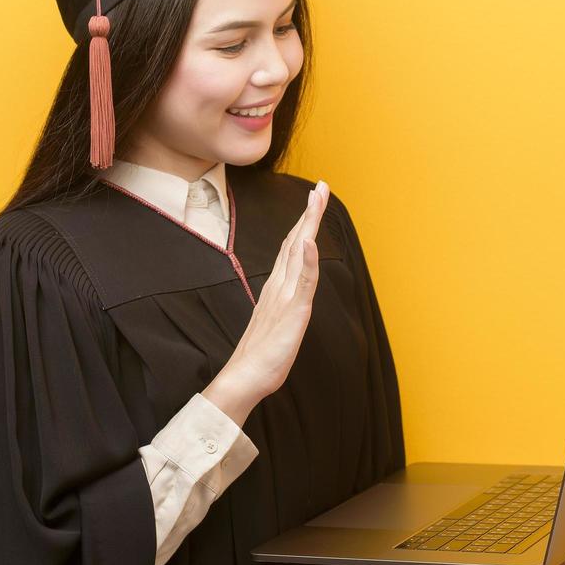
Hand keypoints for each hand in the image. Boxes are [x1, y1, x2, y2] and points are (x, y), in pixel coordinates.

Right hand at [202, 180, 329, 423]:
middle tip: (321, 187)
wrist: (244, 378)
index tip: (313, 200)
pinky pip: (302, 282)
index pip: (292, 248)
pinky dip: (307, 259)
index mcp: (278, 288)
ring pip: (299, 253)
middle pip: (296, 241)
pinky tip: (309, 241)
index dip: (303, 223)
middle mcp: (280, 286)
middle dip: (309, 213)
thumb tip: (288, 294)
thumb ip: (282, 305)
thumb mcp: (277, 324)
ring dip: (309, 224)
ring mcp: (285, 296)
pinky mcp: (292, 312)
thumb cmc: (260, 357)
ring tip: (317, 199)